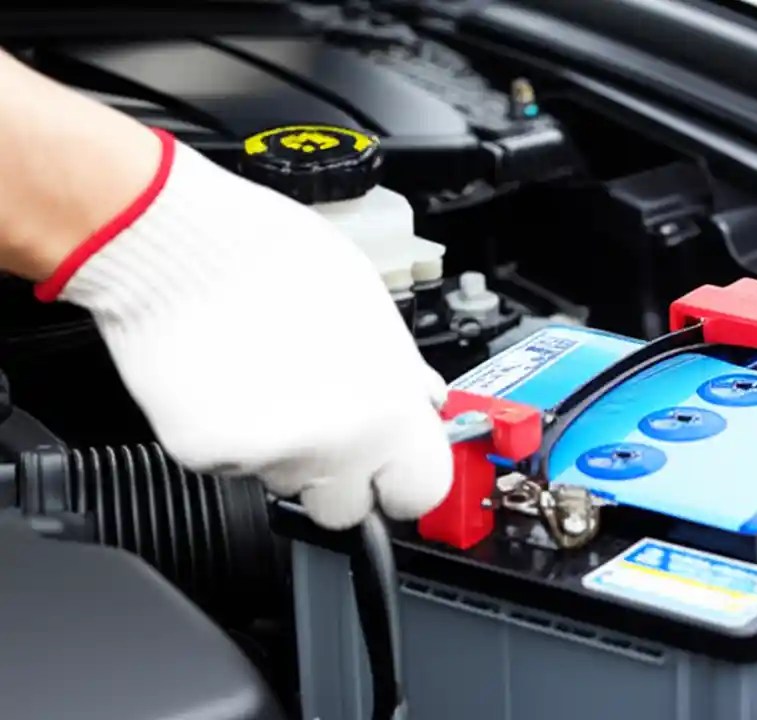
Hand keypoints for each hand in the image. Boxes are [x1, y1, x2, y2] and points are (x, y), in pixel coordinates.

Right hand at [38, 130, 452, 529]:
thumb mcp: (369, 304)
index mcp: (388, 409)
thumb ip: (401, 369)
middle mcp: (333, 444)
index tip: (392, 471)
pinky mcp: (206, 455)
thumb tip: (422, 403)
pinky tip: (228, 379)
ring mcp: (266, 456)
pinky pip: (231, 463)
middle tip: (323, 420)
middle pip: (347, 506)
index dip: (404, 481)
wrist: (176, 243)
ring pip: (286, 481)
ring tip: (268, 377)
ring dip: (284, 448)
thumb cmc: (274, 257)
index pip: (421, 491)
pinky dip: (231, 433)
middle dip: (340, 477)